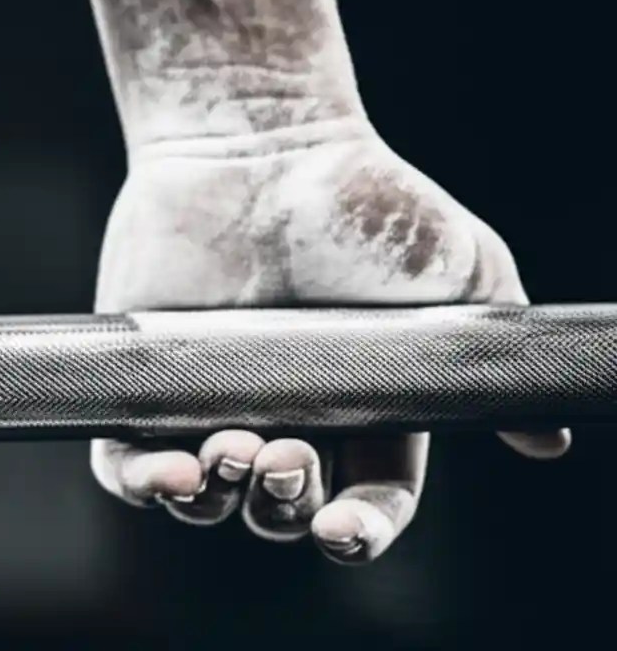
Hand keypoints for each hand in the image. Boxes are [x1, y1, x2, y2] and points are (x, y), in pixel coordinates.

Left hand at [89, 130, 568, 563]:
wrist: (261, 142)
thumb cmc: (367, 201)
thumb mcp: (464, 271)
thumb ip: (493, 354)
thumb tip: (546, 437)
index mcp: (362, 410)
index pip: (364, 501)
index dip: (357, 531)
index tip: (343, 530)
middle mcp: (285, 417)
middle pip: (282, 511)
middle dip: (285, 507)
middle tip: (283, 459)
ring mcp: (209, 403)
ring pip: (208, 501)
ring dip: (217, 504)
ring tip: (229, 453)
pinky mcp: (146, 382)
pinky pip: (127, 466)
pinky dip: (143, 487)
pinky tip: (168, 474)